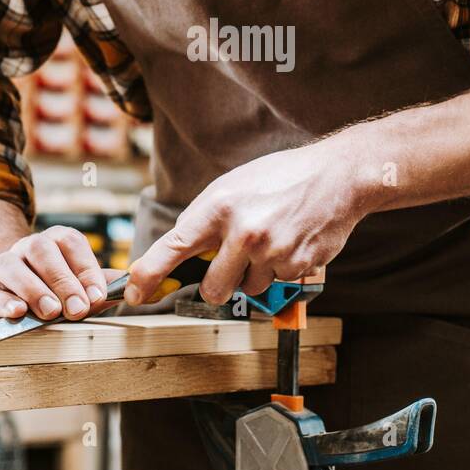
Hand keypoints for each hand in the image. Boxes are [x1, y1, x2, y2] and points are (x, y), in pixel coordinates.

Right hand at [0, 225, 116, 324]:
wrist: (10, 305)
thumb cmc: (53, 294)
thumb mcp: (79, 288)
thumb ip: (101, 286)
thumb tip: (131, 286)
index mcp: (54, 242)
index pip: (71, 242)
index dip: (86, 267)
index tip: (98, 296)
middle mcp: (26, 248)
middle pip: (41, 249)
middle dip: (63, 280)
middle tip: (77, 308)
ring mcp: (2, 267)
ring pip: (12, 266)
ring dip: (34, 289)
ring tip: (51, 311)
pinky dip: (4, 302)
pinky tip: (18, 312)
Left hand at [125, 139, 364, 307]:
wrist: (337, 176)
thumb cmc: (280, 178)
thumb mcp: (231, 185)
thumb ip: (204, 219)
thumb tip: (176, 253)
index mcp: (219, 206)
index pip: (173, 248)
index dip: (147, 276)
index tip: (133, 293)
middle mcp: (243, 232)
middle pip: (212, 289)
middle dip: (217, 284)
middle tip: (232, 262)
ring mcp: (272, 252)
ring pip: (247, 289)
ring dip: (253, 274)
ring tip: (270, 240)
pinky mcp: (296, 266)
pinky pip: (276, 284)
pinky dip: (279, 270)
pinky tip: (290, 241)